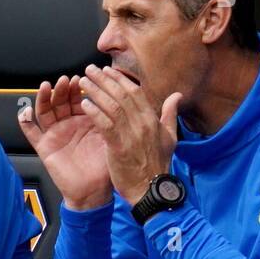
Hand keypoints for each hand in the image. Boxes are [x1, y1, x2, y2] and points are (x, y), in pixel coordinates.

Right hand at [19, 76, 112, 210]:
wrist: (96, 191)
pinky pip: (31, 132)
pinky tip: (26, 111)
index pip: (82, 98)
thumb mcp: (117, 138)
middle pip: (63, 101)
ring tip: (48, 86)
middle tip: (70, 79)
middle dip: (65, 89)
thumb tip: (136, 99)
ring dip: (45, 98)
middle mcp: (70, 125)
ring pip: (46, 111)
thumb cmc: (108, 166)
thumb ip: (121, 119)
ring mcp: (56, 134)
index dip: (84, 87)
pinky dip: (25, 121)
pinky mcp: (45, 147)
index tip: (88, 76)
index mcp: (88, 121)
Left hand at [77, 65, 179, 206]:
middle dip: (104, 80)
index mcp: (153, 120)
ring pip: (112, 106)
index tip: (107, 71)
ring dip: (96, 91)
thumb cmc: (158, 164)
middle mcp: (143, 124)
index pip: (136, 93)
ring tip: (82, 82)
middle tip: (90, 70)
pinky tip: (84, 104)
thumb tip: (177, 95)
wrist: (151, 188)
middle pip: (122, 95)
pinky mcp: (119, 147)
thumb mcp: (170, 137)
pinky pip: (105, 124)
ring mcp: (132, 135)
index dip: (120, 80)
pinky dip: (94, 112)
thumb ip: (170, 114)